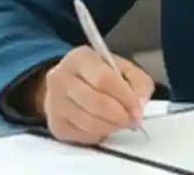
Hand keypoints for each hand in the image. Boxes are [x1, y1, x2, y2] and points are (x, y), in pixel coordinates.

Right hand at [35, 46, 155, 144]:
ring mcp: (54, 102)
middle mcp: (61, 78)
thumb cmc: (98, 75)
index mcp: (80, 58)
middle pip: (96, 102)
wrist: (67, 84)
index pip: (103, 79)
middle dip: (120, 115)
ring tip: (119, 122)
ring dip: (112, 127)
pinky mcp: (55, 124)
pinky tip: (103, 125)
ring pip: (90, 123)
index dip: (124, 97)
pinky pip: (84, 136)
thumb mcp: (122, 68)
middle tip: (132, 120)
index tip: (137, 109)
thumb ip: (138, 82)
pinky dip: (100, 135)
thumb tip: (139, 105)